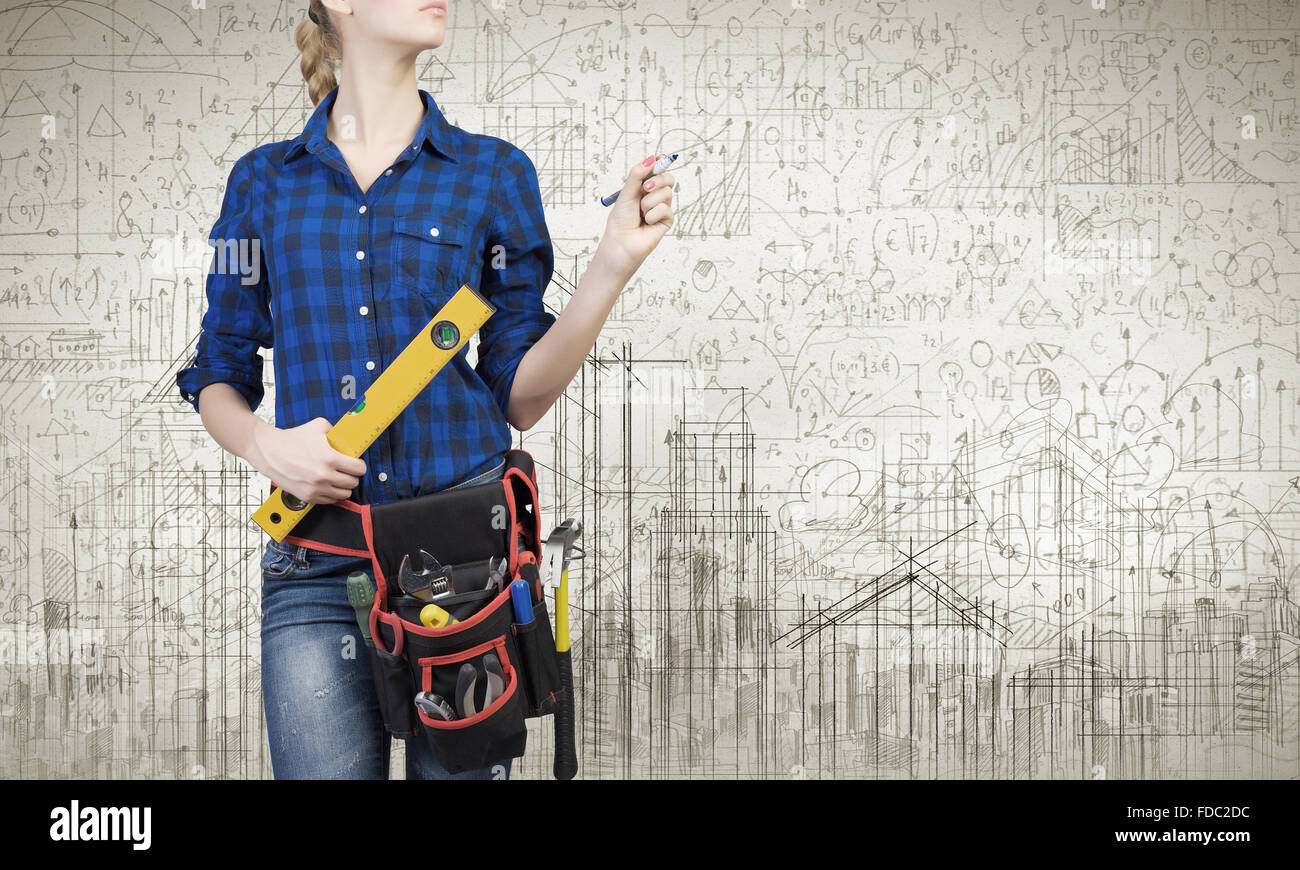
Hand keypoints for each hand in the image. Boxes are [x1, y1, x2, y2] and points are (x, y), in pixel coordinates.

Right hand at [249, 417, 366, 503]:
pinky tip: (327, 484)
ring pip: (344, 494)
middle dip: (352, 475)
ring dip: (343, 486)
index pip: (359, 469)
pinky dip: (331, 494)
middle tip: (347, 470)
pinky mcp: (308, 497)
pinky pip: (330, 500)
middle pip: (353, 482)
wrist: (269, 452)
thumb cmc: (292, 439)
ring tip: (338, 478)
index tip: (357, 464)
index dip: (360, 465)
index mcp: (329, 458)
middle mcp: (324, 476)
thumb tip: (348, 437)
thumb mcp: (318, 426)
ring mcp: (316, 488)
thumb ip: (337, 432)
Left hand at [596, 154, 674, 280]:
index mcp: (643, 187)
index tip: (661, 158)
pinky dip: (653, 214)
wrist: (622, 243)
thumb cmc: (621, 221)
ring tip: (641, 213)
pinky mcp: (667, 220)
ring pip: (667, 193)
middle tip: (645, 188)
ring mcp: (661, 207)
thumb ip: (637, 175)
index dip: (661, 162)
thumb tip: (650, 159)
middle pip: (668, 178)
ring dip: (650, 202)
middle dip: (657, 180)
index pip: (657, 170)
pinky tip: (646, 222)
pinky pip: (666, 209)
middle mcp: (654, 195)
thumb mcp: (626, 193)